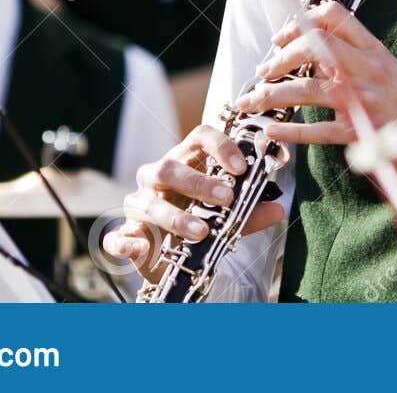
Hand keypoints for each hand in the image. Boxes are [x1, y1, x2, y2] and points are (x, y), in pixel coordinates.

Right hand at [103, 124, 284, 282]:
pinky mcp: (125, 234)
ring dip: (176, 216)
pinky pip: (118, 237)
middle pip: (171, 168)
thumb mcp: (228, 218)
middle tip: (226, 197)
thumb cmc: (200, 222)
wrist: (171, 259)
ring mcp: (138, 204)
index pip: (199, 137)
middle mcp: (157, 177)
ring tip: (202, 230)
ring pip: (148, 201)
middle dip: (199, 182)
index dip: (220, 146)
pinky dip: (126, 242)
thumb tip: (278, 209)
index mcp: (186, 162)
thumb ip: (251, 213)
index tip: (241, 167)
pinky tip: (142, 248)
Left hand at [240, 0, 396, 191]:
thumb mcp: (388, 71)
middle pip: (316, 46)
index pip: (335, 16)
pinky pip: (316, 129)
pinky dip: (290, 130)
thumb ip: (356, 57)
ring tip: (252, 101)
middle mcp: (369, 70)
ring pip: (309, 88)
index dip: (300, 22)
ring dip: (273, 95)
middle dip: (281, 57)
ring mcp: (364, 101)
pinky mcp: (359, 133)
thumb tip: (314, 49)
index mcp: (374, 51)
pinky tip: (271, 130)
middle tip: (264, 71)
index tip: (280, 38)